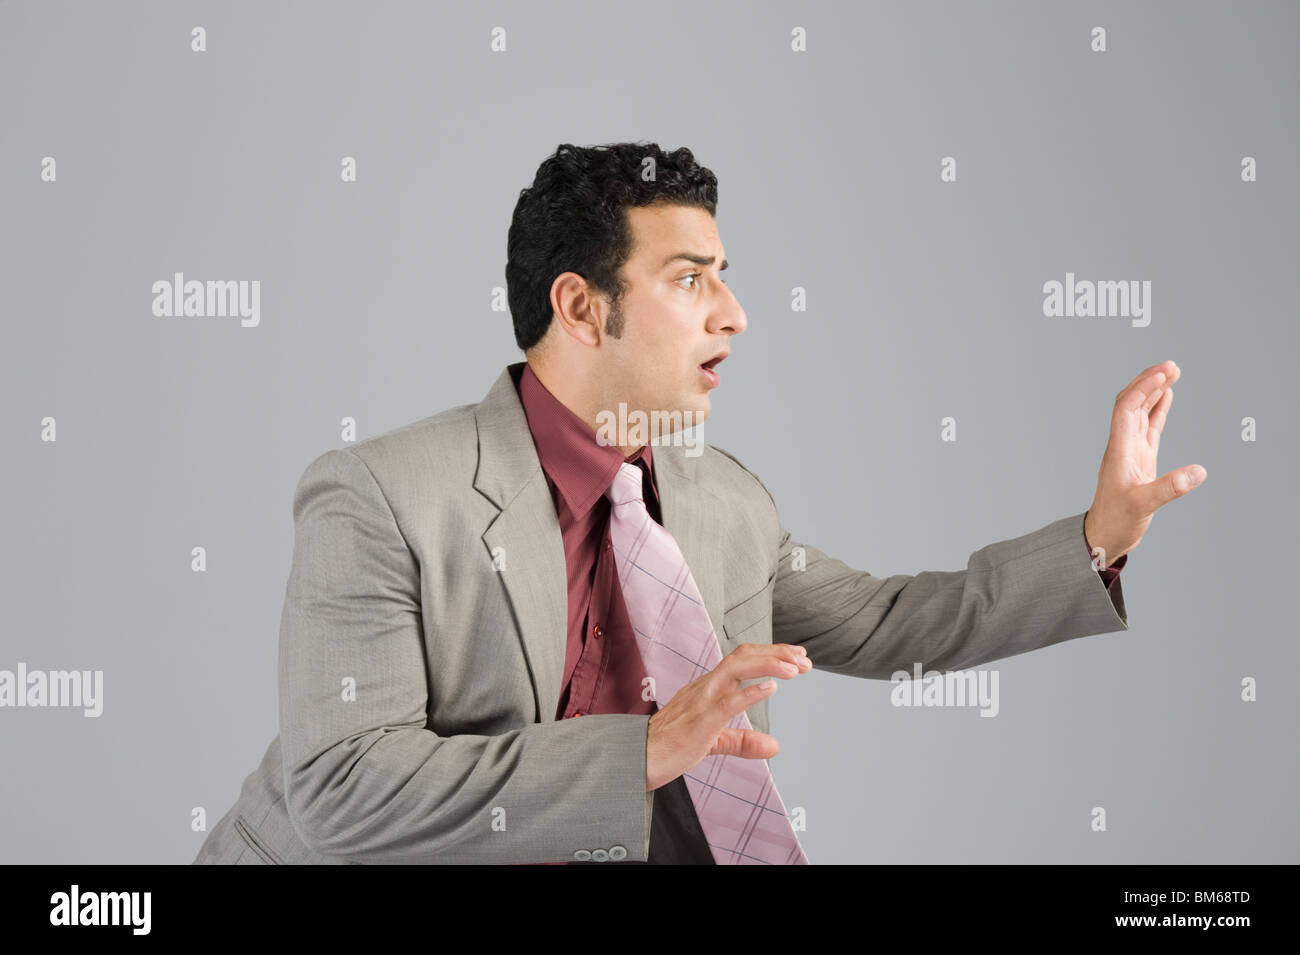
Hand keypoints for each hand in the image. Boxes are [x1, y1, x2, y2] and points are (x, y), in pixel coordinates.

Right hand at [645, 643, 811, 791]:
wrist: (637, 758)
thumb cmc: (669, 747)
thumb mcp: (713, 742)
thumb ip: (743, 742)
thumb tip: (774, 746)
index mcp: (708, 688)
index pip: (742, 659)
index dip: (771, 654)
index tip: (797, 658)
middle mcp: (705, 687)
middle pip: (743, 655)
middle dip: (777, 653)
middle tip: (805, 660)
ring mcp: (701, 701)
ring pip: (736, 669)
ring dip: (769, 664)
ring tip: (795, 668)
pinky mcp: (699, 720)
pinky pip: (727, 702)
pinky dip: (750, 692)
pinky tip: (771, 688)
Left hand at [1084, 360, 1205, 567]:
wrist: (1104, 535)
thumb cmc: (1117, 521)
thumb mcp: (1143, 506)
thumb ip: (1169, 488)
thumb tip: (1199, 472)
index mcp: (1119, 451)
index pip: (1127, 409)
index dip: (1143, 388)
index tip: (1163, 373)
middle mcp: (1122, 445)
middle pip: (1131, 403)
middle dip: (1149, 381)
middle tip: (1172, 365)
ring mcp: (1131, 450)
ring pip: (1140, 412)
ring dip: (1153, 390)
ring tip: (1172, 371)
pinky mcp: (1140, 458)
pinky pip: (1148, 427)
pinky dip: (1157, 410)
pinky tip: (1167, 396)